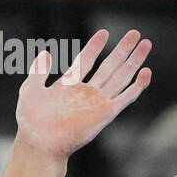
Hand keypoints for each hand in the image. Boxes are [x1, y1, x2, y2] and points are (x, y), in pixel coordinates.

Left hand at [16, 29, 151, 160]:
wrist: (40, 144)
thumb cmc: (31, 122)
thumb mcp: (30, 90)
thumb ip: (38, 71)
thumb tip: (46, 53)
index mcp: (69, 87)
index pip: (86, 61)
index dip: (94, 47)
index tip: (104, 33)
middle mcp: (85, 94)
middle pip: (109, 67)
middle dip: (122, 50)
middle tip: (135, 33)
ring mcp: (97, 103)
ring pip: (121, 78)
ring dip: (134, 61)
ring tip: (146, 43)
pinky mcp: (105, 114)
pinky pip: (125, 98)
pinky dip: (137, 86)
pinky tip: (146, 72)